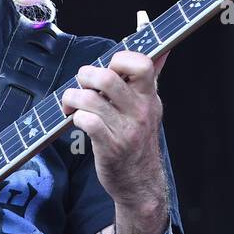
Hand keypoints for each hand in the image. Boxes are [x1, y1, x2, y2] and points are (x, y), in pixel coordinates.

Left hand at [61, 48, 170, 208]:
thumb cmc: (138, 142)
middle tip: (82, 84)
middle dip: (86, 75)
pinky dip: (75, 117)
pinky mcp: (110, 146)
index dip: (120, 58)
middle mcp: (140, 111)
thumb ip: (150, 80)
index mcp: (149, 97)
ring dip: (73, 97)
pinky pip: (87, 121)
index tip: (108, 67)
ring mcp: (125, 129)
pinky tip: (76, 120)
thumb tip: (162, 50)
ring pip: (91, 99)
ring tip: (72, 104)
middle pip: (108, 77)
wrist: (140, 183)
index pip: (143, 64)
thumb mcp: (149, 108)